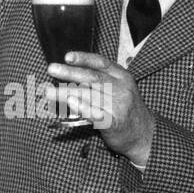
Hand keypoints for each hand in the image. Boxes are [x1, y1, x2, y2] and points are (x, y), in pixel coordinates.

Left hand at [44, 52, 156, 167]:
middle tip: (51, 69)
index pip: (101, 63)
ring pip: (89, 95)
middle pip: (93, 77)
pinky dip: (83, 107)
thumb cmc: (126, 111)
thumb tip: (70, 74)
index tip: (67, 56)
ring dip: (67, 92)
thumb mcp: (120, 90)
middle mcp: (121, 89)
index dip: (84, 58)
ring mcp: (119, 106)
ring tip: (48, 91)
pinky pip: (96, 114)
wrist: (145, 136)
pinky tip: (71, 103)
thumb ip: (101, 81)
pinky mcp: (115, 123)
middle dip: (70, 72)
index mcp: (123, 77)